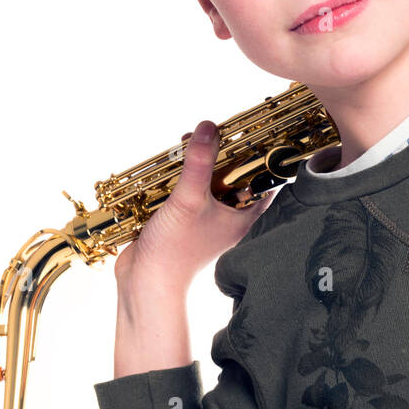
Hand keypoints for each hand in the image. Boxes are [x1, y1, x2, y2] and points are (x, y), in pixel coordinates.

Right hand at [112, 120, 274, 292]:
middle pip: (233, 175)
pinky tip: (168, 166)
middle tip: (210, 134)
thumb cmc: (175, 251)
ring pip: (208, 181)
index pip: (263, 179)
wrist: (145, 281)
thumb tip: (209, 127)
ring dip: (198, 163)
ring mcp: (206, 218)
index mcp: (244, 215)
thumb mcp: (190, 199)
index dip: (259, 154)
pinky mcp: (184, 219)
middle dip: (221, 153)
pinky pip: (188, 190)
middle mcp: (229, 216)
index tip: (251, 132)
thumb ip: (200, 163)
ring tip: (186, 144)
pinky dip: (180, 177)